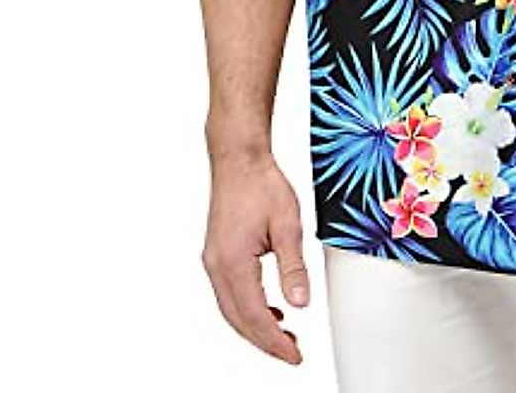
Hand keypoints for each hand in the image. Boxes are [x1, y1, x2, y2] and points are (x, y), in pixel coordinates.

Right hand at [201, 152, 309, 363]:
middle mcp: (217, 266)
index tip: (295, 356)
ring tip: (285, 336)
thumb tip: (301, 303)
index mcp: (233, 262)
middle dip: (265, 342)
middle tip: (293, 353)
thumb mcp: (288, 224)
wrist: (239, 159)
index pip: (254, 316)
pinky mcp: (218, 254)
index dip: (275, 342)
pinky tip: (270, 309)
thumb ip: (293, 266)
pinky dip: (249, 308)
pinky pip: (230, 293)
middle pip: (239, 320)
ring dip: (256, 327)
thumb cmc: (261, 184)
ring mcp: (214, 261)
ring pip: (232, 309)